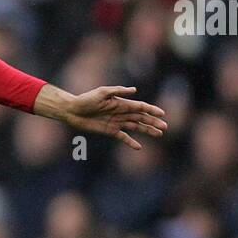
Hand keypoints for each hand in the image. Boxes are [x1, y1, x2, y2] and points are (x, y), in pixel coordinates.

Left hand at [38, 85, 166, 149]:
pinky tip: (139, 147)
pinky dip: (130, 142)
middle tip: (165, 127)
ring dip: (147, 130)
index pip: (140, 107)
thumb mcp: (101, 92)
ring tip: (158, 134)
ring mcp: (116, 122)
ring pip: (135, 127)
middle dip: (153, 122)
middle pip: (141, 118)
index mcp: (121, 103)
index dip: (151, 110)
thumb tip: (134, 90)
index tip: (162, 114)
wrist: (72, 110)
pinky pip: (123, 137)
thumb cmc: (86, 99)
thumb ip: (118, 91)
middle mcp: (121, 112)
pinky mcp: (109, 130)